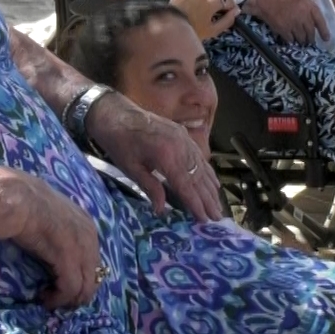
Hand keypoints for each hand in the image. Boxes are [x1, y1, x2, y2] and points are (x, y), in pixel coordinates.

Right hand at [2, 169, 103, 308]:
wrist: (18, 199)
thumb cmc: (28, 204)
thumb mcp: (54, 217)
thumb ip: (62, 231)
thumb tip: (56, 248)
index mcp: (88, 227)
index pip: (94, 263)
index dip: (81, 279)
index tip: (62, 287)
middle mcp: (90, 238)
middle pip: (93, 278)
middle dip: (77, 295)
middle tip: (58, 301)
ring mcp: (81, 248)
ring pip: (84, 288)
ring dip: (67, 300)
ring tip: (49, 300)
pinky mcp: (68, 258)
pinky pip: (70, 288)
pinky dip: (58, 299)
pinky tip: (45, 298)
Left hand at [88, 92, 224, 221]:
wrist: (116, 113)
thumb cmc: (119, 143)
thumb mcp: (130, 168)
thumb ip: (149, 187)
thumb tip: (162, 209)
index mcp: (166, 156)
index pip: (186, 185)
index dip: (196, 204)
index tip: (205, 219)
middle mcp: (180, 147)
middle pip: (198, 178)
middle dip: (208, 200)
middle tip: (217, 218)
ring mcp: (184, 139)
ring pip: (202, 168)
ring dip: (211, 188)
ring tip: (218, 206)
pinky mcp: (183, 135)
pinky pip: (199, 157)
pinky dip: (208, 172)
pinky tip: (214, 183)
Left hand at [170, 0, 238, 39]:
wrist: (170, 27)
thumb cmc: (192, 30)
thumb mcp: (213, 30)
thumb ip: (228, 20)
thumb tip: (236, 10)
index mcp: (211, 3)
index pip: (229, 0)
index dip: (232, 6)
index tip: (231, 11)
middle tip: (226, 5)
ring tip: (216, 0)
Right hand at [246, 0, 324, 44]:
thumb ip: (307, 4)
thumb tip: (312, 13)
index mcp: (308, 5)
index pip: (320, 20)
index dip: (324, 31)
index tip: (326, 38)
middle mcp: (303, 16)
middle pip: (311, 32)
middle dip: (311, 38)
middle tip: (310, 41)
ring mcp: (293, 24)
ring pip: (301, 38)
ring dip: (301, 40)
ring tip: (300, 40)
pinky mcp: (284, 30)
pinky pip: (290, 39)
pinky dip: (291, 40)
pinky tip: (289, 37)